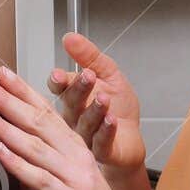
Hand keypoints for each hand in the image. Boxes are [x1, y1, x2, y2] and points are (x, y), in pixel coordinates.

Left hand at [0, 65, 139, 189]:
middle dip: (8, 99)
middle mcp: (77, 157)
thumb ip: (33, 179)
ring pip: (36, 144)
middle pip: (39, 121)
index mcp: (76, 151)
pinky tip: (0, 150)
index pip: (47, 113)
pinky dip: (18, 163)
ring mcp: (76, 177)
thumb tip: (4, 166)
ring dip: (5, 125)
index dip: (23, 92)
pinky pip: (41, 177)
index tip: (2, 76)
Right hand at [47, 33, 146, 176]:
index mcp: (74, 97)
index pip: (60, 88)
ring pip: (86, 122)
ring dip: (94, 109)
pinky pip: (101, 142)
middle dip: (79, 88)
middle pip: (72, 103)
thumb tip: (69, 37)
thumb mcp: (108, 74)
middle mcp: (76, 117)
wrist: (131, 140)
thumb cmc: (117, 108)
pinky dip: (106, 130)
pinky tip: (111, 120)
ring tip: (103, 98)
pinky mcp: (102, 151)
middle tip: (88, 75)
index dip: (58, 82)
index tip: (59, 74)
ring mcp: (87, 136)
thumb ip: (89, 56)